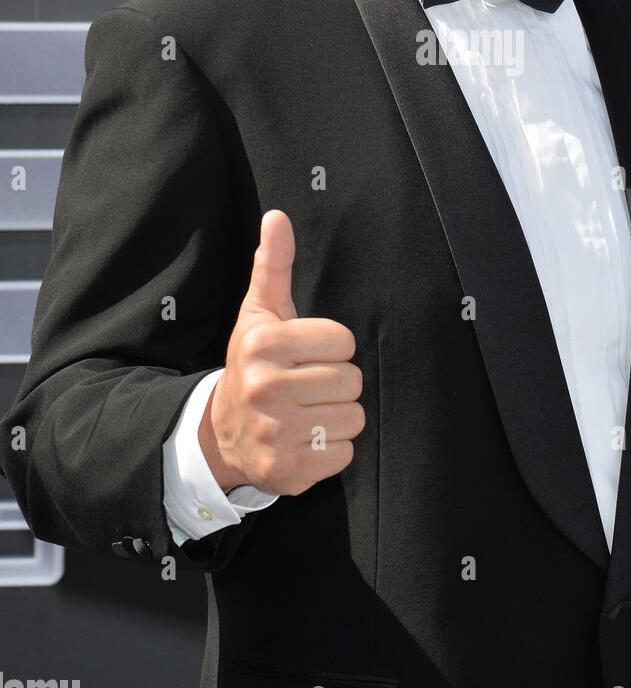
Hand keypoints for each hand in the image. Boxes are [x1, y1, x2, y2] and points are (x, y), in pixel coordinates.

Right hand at [199, 210, 362, 494]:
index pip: (343, 341)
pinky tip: (306, 439)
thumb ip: (274, 264)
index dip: (330, 347)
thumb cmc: (253, 365)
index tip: (305, 355)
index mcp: (264, 344)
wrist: (221, 433)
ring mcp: (276, 432)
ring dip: (337, 417)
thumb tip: (277, 216)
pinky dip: (332, 450)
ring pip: (353, 417)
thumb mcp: (260, 313)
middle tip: (307, 386)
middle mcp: (266, 388)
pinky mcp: (287, 470)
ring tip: (307, 412)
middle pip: (351, 380)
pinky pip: (344, 454)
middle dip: (335, 383)